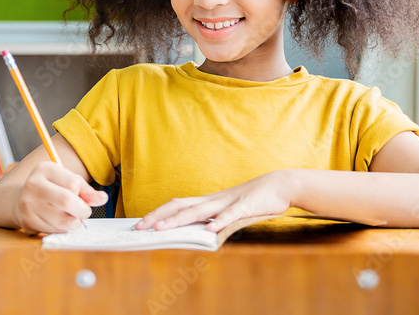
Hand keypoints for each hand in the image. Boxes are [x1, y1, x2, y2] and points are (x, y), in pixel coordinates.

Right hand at [14, 161, 106, 235]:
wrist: (19, 200)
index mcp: (45, 169)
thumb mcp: (66, 181)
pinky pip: (54, 231)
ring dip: (73, 223)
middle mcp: (33, 184)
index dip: (84, 195)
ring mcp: (28, 204)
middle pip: (67, 201)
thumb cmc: (50, 189)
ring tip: (70, 217)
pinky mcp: (27, 221)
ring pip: (62, 221)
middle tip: (83, 212)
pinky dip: (62, 230)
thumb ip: (85, 190)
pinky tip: (57, 222)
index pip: (73, 183)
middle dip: (82, 211)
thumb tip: (102, 198)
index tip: (84, 199)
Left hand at [133, 170, 296, 232]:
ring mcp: (228, 203)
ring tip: (161, 229)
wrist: (280, 186)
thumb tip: (200, 234)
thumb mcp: (229, 211)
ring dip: (178, 220)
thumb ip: (214, 220)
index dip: (157, 213)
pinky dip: (220, 222)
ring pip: (199, 211)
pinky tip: (211, 231)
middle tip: (138, 226)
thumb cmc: (254, 199)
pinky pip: (230, 215)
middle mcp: (213, 201)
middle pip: (179, 206)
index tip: (140, 222)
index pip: (176, 206)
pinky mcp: (245, 207)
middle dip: (158, 216)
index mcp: (208, 202)